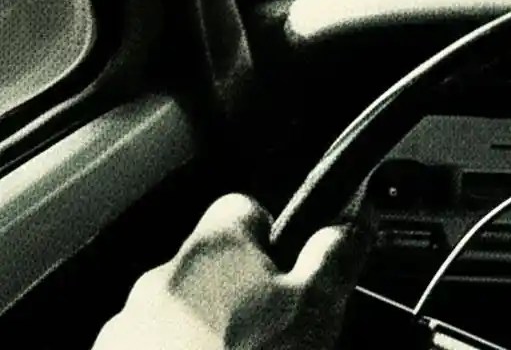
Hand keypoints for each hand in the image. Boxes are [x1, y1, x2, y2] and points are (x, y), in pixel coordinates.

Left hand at [93, 194, 369, 349]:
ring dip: (205, 331)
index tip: (293, 272)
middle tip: (275, 336)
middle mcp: (160, 276)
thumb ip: (334, 255)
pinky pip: (150, 349)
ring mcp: (125, 327)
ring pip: (180, 313)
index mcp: (213, 247)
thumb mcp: (317, 309)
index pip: (243, 207)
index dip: (274, 235)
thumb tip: (350, 223)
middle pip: (211, 267)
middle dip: (241, 294)